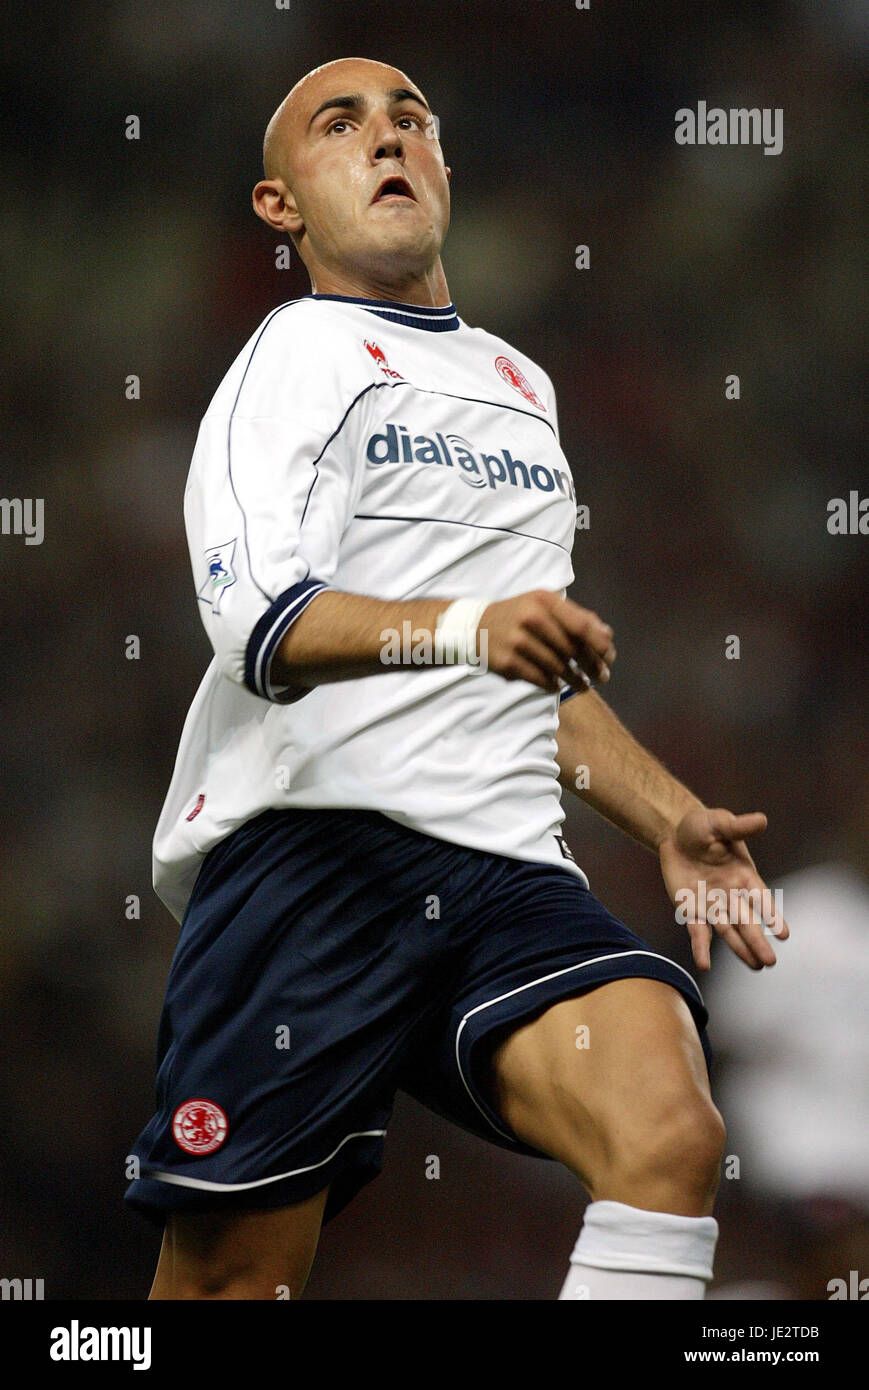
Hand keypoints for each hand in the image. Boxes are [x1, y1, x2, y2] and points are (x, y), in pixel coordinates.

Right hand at [480, 590, 615, 693]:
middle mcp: (531, 618)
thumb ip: (576, 617)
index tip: (610, 657)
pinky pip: (540, 679)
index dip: (599, 644)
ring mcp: (518, 641)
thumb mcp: (544, 605)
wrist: (475, 625)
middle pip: (572, 649)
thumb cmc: (520, 614)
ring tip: (584, 685)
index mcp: (544, 600)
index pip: (581, 625)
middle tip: (602, 677)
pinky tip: (557, 685)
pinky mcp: (508, 662)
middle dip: (592, 666)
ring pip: (558, 668)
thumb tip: (607, 636)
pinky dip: (553, 685)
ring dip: (575, 680)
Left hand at [658, 806, 788, 971]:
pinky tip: (704, 964)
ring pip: (728, 932)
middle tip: (770, 961)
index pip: (761, 898)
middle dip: (757, 940)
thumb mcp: (719, 823)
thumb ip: (738, 827)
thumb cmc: (702, 827)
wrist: (675, 834)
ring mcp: (713, 906)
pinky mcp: (692, 911)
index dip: (772, 914)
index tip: (784, 933)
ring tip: (756, 966)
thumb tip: (762, 820)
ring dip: (740, 949)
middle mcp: (732, 895)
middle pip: (747, 921)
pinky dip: (701, 948)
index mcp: (744, 876)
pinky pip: (698, 932)